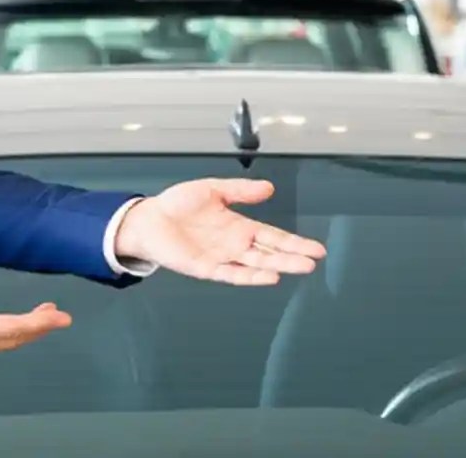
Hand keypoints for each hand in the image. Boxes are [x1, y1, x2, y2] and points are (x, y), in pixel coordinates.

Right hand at [0, 284, 69, 358]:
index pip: (15, 327)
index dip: (40, 322)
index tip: (61, 316)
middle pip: (17, 337)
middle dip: (41, 327)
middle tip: (61, 316)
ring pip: (10, 340)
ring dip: (29, 330)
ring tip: (45, 316)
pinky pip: (0, 341)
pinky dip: (15, 332)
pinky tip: (16, 324)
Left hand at [115, 178, 325, 285]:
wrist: (149, 219)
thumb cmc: (177, 204)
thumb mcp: (211, 189)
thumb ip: (239, 190)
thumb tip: (269, 188)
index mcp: (238, 226)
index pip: (272, 235)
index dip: (294, 242)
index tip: (316, 248)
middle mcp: (234, 244)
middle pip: (269, 252)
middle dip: (292, 256)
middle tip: (314, 261)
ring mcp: (222, 258)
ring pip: (256, 264)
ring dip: (277, 266)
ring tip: (300, 267)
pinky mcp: (207, 268)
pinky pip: (232, 274)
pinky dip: (250, 276)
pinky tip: (268, 276)